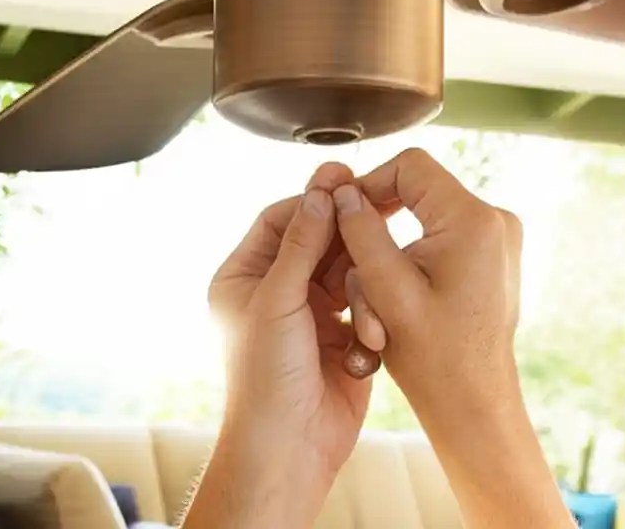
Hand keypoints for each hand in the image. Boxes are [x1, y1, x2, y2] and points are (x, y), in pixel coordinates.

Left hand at [184, 163, 372, 527]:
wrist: (290, 446)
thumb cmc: (265, 380)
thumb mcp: (278, 299)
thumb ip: (301, 244)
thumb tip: (318, 192)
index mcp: (244, 279)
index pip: (280, 221)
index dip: (312, 199)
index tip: (344, 178)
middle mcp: (276, 293)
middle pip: (318, 242)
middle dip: (347, 233)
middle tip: (380, 203)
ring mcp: (311, 316)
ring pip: (347, 272)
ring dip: (360, 283)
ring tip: (369, 287)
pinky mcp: (343, 338)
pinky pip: (365, 306)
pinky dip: (369, 315)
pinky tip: (368, 332)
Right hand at [332, 148, 573, 527]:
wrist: (475, 403)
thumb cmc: (433, 357)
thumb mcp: (385, 290)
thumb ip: (362, 231)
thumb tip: (343, 191)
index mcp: (473, 220)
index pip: (410, 166)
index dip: (368, 183)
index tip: (340, 215)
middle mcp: (496, 219)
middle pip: (419, 187)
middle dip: (379, 217)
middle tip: (347, 250)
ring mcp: (499, 237)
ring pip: (426, 213)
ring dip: (393, 241)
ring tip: (370, 284)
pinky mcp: (493, 254)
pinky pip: (442, 234)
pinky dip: (413, 253)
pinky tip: (394, 289)